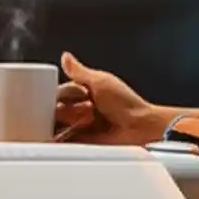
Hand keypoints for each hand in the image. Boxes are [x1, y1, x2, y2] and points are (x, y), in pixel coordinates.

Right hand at [54, 52, 172, 145]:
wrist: (140, 127)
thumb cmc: (127, 104)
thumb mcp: (101, 82)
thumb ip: (80, 72)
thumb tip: (66, 57)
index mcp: (88, 89)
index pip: (63, 91)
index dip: (60, 94)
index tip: (61, 96)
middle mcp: (85, 106)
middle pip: (60, 108)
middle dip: (59, 110)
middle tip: (66, 112)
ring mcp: (85, 124)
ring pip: (61, 124)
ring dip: (60, 124)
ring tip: (65, 124)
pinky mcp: (86, 140)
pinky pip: (67, 140)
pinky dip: (61, 139)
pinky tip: (58, 138)